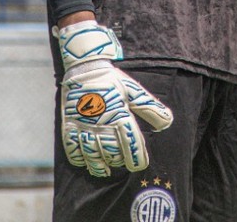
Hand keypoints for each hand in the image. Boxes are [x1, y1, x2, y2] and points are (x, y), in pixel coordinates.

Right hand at [55, 20, 172, 176]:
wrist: (84, 66)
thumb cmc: (112, 81)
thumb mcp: (133, 91)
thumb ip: (150, 107)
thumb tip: (167, 123)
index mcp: (120, 113)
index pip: (131, 142)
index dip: (137, 158)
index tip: (139, 165)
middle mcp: (102, 121)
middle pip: (112, 152)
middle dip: (119, 161)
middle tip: (122, 163)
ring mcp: (84, 124)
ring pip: (92, 154)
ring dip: (99, 165)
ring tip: (105, 169)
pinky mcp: (69, 124)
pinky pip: (72, 148)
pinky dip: (79, 159)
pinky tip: (86, 162)